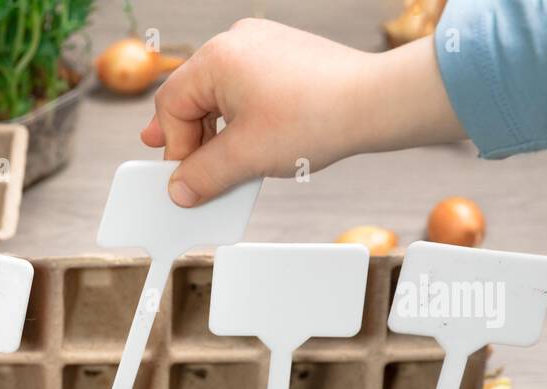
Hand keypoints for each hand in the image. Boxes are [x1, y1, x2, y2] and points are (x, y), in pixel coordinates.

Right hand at [142, 19, 465, 206]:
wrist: (375, 102)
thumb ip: (202, 175)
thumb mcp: (246, 157)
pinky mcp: (281, 54)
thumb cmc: (316, 118)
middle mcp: (235, 42)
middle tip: (187, 172)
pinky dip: (239, 118)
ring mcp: (260, 44)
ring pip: (217, 94)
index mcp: (217, 58)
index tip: (185, 180)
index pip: (171, 105)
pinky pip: (243, 88)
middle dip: (190, 139)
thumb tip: (179, 190)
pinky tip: (250, 143)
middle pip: (191, 96)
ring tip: (226, 163)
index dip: (173, 148)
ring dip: (216, 132)